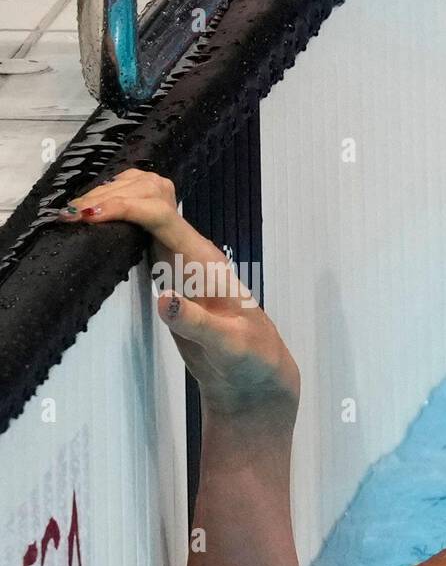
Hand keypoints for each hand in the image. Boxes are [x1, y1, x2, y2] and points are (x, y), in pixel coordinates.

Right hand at [59, 169, 299, 428]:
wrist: (256, 370)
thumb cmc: (249, 358)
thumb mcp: (228, 347)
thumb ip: (199, 324)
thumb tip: (165, 299)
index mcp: (206, 263)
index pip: (163, 216)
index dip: (126, 207)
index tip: (87, 216)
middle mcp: (191, 251)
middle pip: (152, 196)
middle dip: (112, 195)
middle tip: (70, 216)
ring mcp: (179, 256)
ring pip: (147, 203)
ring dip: (113, 198)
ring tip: (73, 215)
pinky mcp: (168, 268)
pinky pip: (142, 226)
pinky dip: (117, 215)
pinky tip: (91, 226)